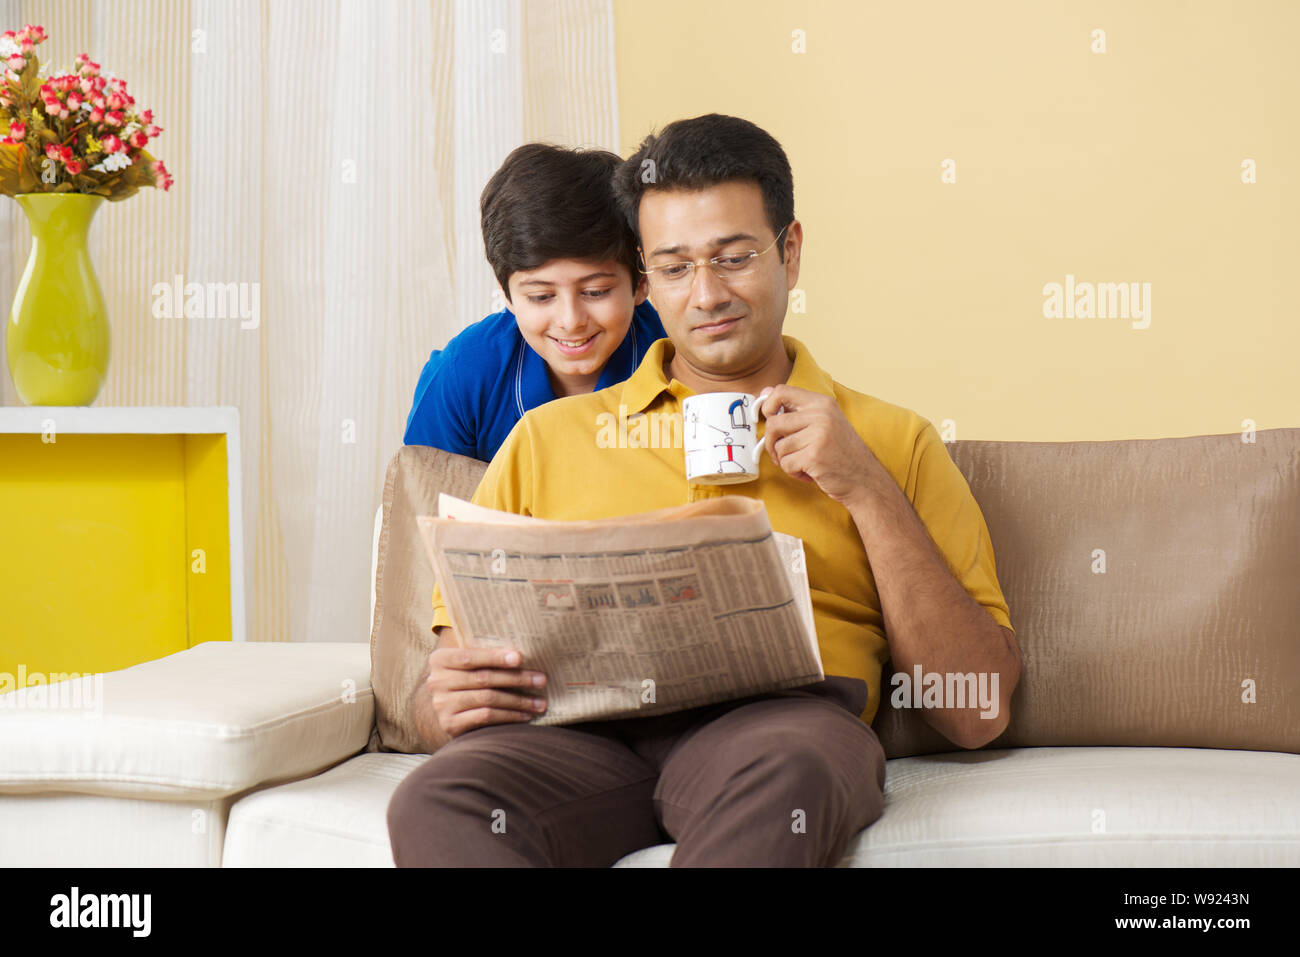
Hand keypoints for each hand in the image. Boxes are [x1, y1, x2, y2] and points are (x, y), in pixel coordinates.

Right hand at [423, 634, 547, 742]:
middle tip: (541, 680)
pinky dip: (509, 716)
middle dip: (517, 679)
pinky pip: (485, 717)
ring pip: (487, 698)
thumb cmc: (468, 680)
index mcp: (440, 660)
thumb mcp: (470, 664)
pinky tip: (525, 715)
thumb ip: (485, 653)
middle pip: (483, 678)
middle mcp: (436, 682)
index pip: (469, 656)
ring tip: (539, 702)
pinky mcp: (450, 725)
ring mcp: (441, 705)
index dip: (495, 657)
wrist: (449, 711)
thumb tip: (524, 645)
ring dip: (518, 700)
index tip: (520, 658)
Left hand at [756, 384, 890, 508]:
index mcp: (822, 403)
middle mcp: (821, 415)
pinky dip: (794, 472)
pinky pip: (786, 464)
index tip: (770, 419)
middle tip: (785, 453)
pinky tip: (810, 472)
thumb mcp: (823, 423)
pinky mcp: (814, 456)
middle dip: (773, 443)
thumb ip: (796, 409)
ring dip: (787, 461)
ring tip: (805, 463)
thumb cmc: (840, 453)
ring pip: (778, 447)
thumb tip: (764, 392)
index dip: (768, 406)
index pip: (781, 391)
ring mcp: (818, 435)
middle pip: (774, 423)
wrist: (864, 479)